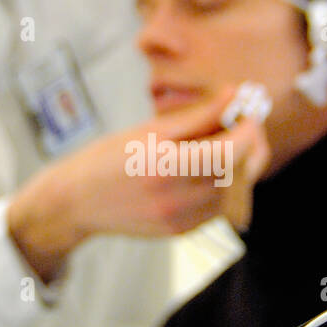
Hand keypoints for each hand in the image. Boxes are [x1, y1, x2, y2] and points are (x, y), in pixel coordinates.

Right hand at [7, 88, 269, 280]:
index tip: (249, 111)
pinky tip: (209, 169)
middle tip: (245, 125)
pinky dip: (224, 186)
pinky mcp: (181, 232)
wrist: (77, 201)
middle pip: (237, 173)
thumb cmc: (108, 158)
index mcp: (164, 166)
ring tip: (224, 144)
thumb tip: (234, 94)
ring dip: (238, 166)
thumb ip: (197, 116)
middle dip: (250, 146)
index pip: (229, 151)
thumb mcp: (149, 130)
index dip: (248, 129)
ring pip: (233, 192)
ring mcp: (180, 220)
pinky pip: (218, 208)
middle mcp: (175, 199)